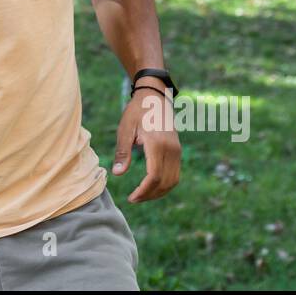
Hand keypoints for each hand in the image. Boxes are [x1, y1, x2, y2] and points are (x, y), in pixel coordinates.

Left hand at [112, 83, 181, 202]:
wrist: (154, 95)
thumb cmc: (137, 111)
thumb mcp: (125, 129)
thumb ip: (123, 152)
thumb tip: (118, 174)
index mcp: (157, 144)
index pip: (154, 176)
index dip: (143, 191)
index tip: (131, 198)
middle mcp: (171, 149)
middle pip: (164, 182)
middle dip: (150, 195)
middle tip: (134, 199)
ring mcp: (177, 150)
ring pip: (173, 180)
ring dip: (159, 192)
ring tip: (142, 195)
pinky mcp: (178, 150)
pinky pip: (175, 174)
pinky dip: (165, 184)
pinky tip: (152, 186)